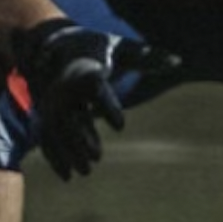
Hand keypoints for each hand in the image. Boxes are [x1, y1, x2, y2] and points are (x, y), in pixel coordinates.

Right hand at [11, 18, 179, 179]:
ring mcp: (52, 101)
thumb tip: (177, 61)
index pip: (95, 88)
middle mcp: (66, 86)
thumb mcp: (122, 50)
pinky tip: (68, 176)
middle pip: (70, 113)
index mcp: (87, 69)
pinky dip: (55, 156)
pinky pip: (46, 136)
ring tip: (86, 171)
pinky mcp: (45, 113)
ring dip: (68, 150)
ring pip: (56, 129)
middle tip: (98, 157)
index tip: (120, 126)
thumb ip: (147, 58)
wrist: (57, 45)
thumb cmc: (98, 49)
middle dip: (80, 136)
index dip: (107, 106)